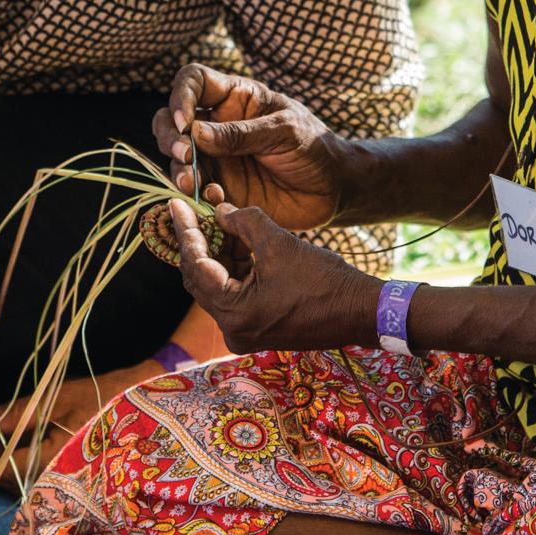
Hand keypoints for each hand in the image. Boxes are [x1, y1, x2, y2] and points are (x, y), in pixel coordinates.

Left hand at [0, 360, 158, 484]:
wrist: (148, 403)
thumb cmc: (103, 395)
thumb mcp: (57, 397)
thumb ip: (15, 411)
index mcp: (51, 461)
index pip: (0, 471)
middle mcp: (57, 479)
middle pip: (8, 480)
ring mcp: (68, 481)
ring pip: (22, 480)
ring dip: (1, 466)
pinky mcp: (74, 476)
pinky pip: (37, 477)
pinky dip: (19, 465)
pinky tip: (11, 449)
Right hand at [152, 64, 346, 230]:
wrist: (332, 188)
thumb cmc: (313, 146)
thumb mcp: (283, 131)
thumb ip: (241, 133)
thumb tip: (194, 132)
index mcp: (234, 97)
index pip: (192, 81)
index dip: (180, 95)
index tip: (185, 121)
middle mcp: (216, 125)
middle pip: (171, 120)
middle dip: (170, 136)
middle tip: (185, 154)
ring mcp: (215, 157)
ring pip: (176, 158)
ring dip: (178, 170)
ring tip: (193, 183)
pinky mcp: (219, 187)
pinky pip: (193, 189)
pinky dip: (195, 194)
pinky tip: (215, 199)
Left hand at [171, 197, 379, 354]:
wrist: (359, 310)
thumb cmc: (323, 280)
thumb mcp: (280, 244)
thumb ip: (244, 222)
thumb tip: (220, 210)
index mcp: (234, 313)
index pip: (196, 266)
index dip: (186, 231)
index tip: (176, 204)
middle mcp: (232, 329)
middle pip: (200, 279)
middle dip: (198, 242)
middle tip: (192, 209)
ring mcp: (244, 331)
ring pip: (217, 284)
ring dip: (217, 252)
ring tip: (220, 218)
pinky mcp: (257, 326)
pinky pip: (234, 292)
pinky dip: (233, 266)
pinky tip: (237, 239)